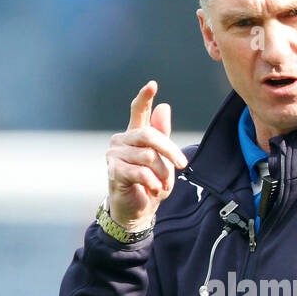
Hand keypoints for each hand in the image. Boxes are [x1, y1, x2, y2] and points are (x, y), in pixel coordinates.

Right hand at [105, 80, 187, 230]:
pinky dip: (154, 182)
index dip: (145, 97)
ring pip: (148, 156)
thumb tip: (164, 107)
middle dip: (170, 151)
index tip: (152, 85)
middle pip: (149, 135)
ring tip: (162, 183)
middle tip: (182, 165)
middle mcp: (122, 141)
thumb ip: (162, 135)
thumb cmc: (150, 183)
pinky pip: (141, 172)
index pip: (138, 111)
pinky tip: (154, 189)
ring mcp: (115, 155)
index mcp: (135, 135)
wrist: (137, 211)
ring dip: (162, 173)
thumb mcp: (163, 159)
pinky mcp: (114, 171)